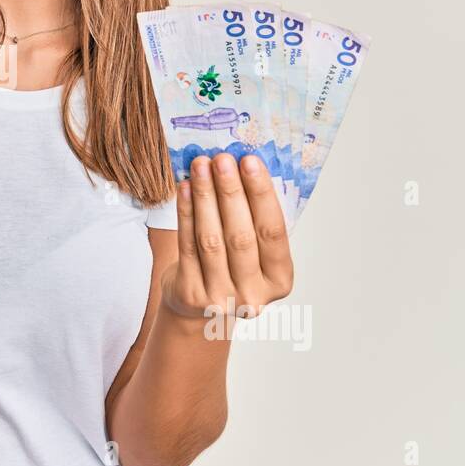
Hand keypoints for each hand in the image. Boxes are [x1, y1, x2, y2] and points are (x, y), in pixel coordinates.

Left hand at [162, 152, 293, 323]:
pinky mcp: (191, 293)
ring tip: (201, 166)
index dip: (261, 195)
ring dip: (205, 196)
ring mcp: (221, 297)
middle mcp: (253, 295)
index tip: (250, 162)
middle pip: (241, 235)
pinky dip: (185, 212)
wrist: (198, 306)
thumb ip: (254, 219)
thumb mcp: (255, 252)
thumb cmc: (231, 267)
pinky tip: (184, 188)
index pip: (273, 231)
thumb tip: (241, 166)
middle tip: (222, 159)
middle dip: (230, 192)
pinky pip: (187, 245)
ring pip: (211, 239)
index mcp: (280, 280)